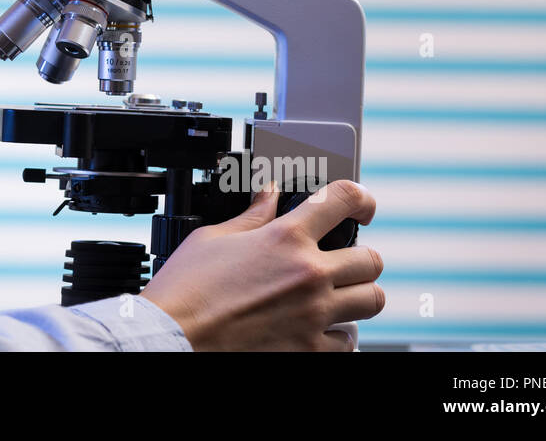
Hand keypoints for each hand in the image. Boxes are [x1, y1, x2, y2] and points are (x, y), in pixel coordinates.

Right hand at [140, 179, 383, 350]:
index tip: (361, 207)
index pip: (344, 199)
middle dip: (359, 258)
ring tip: (337, 296)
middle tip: (342, 261)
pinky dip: (339, 335)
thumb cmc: (186, 288)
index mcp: (286, 238)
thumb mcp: (213, 237)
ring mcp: (313, 314)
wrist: (173, 336)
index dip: (361, 198)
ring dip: (357, 296)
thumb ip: (251, 216)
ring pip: (371, 301)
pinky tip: (320, 328)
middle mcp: (308, 274)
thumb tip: (267, 195)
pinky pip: (348, 341)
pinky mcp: (308, 349)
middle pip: (371, 260)